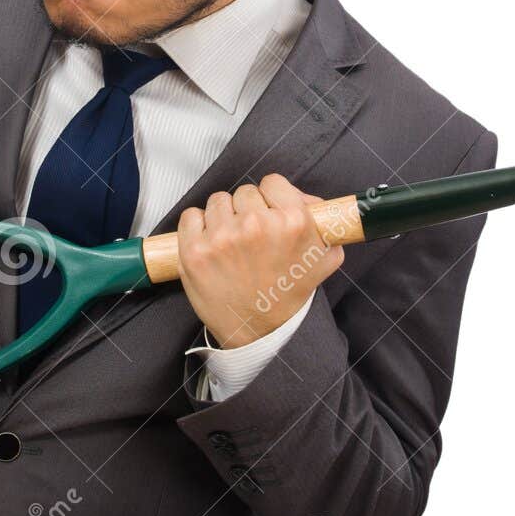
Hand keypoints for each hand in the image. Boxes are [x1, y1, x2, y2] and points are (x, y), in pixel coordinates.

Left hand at [176, 173, 344, 349]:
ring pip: (217, 201)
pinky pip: (191, 216)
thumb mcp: (323, 258)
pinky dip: (197, 227)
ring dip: (222, 218)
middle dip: (246, 211)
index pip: (272, 182)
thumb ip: (323, 222)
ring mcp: (223, 237)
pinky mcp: (195, 251)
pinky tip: (210, 246)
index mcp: (292, 222)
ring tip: (231, 244)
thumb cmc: (289, 295)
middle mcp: (257, 225)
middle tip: (250, 237)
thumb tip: (308, 198)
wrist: (261, 333)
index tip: (268, 214)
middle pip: (244, 192)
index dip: (271, 198)